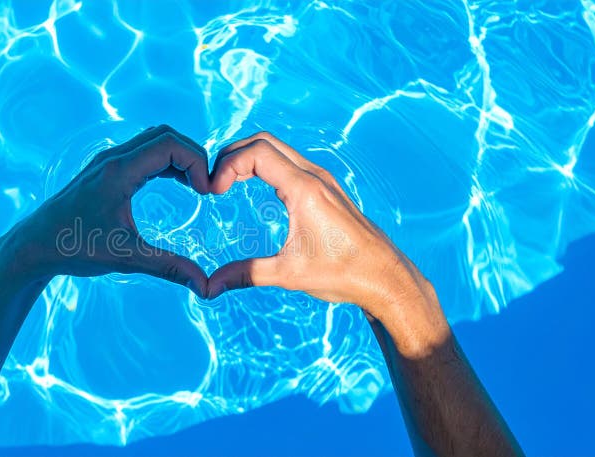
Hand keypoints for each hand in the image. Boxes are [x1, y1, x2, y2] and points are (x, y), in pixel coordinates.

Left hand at [0, 125, 210, 296]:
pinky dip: (166, 162)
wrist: (34, 245)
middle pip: (166, 135)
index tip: (207, 193)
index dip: (197, 162)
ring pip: (154, 140)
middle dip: (193, 156)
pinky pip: (144, 152)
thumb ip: (168, 267)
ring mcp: (108, 161)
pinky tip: (177, 185)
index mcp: (119, 171)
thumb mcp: (126, 258)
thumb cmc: (73, 247)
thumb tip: (205, 286)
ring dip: (180, 157)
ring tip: (197, 187)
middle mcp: (113, 158)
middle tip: (206, 188)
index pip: (170, 144)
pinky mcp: (106, 169)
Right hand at [206, 132, 449, 356]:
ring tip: (228, 180)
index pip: (257, 153)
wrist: (383, 276)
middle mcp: (314, 177)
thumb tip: (211, 286)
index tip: (214, 191)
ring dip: (249, 156)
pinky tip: (255, 185)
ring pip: (278, 148)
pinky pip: (290, 160)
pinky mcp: (327, 188)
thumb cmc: (343, 273)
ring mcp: (323, 179)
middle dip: (232, 154)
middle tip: (214, 181)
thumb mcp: (289, 275)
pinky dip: (266, 163)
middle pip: (264, 142)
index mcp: (304, 190)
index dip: (228, 165)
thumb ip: (247, 274)